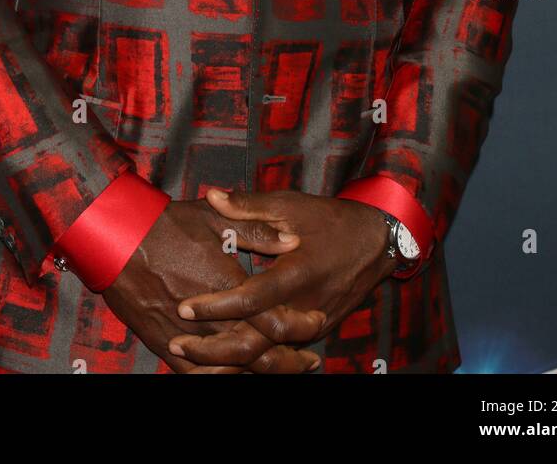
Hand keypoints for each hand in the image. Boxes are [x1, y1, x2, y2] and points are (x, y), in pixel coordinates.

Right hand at [102, 197, 325, 373]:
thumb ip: (256, 231)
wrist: (116, 238)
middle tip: (309, 359)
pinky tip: (238, 377)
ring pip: (232, 370)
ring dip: (261, 374)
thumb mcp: (214, 219)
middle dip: (289, 360)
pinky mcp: (166, 344)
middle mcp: (210, 317)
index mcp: (227, 285)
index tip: (316, 320)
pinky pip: (198, 375)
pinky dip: (222, 380)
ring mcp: (187, 335)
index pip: (273, 319)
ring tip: (284, 372)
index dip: (299, 325)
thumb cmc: (166, 224)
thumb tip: (292, 239)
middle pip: (259, 354)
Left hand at [167, 188, 395, 369]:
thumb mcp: (291, 205)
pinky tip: (226, 359)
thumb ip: (250, 206)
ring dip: (229, 361)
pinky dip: (253, 360)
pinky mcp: (318, 332)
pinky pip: (280, 354)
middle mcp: (305, 308)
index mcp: (297, 274)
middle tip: (177, 343)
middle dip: (214, 350)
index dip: (214, 306)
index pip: (250, 300)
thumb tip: (211, 195)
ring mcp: (313, 325)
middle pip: (255, 344)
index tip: (183, 307)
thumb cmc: (332, 219)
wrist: (378, 242)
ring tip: (193, 358)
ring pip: (267, 357)